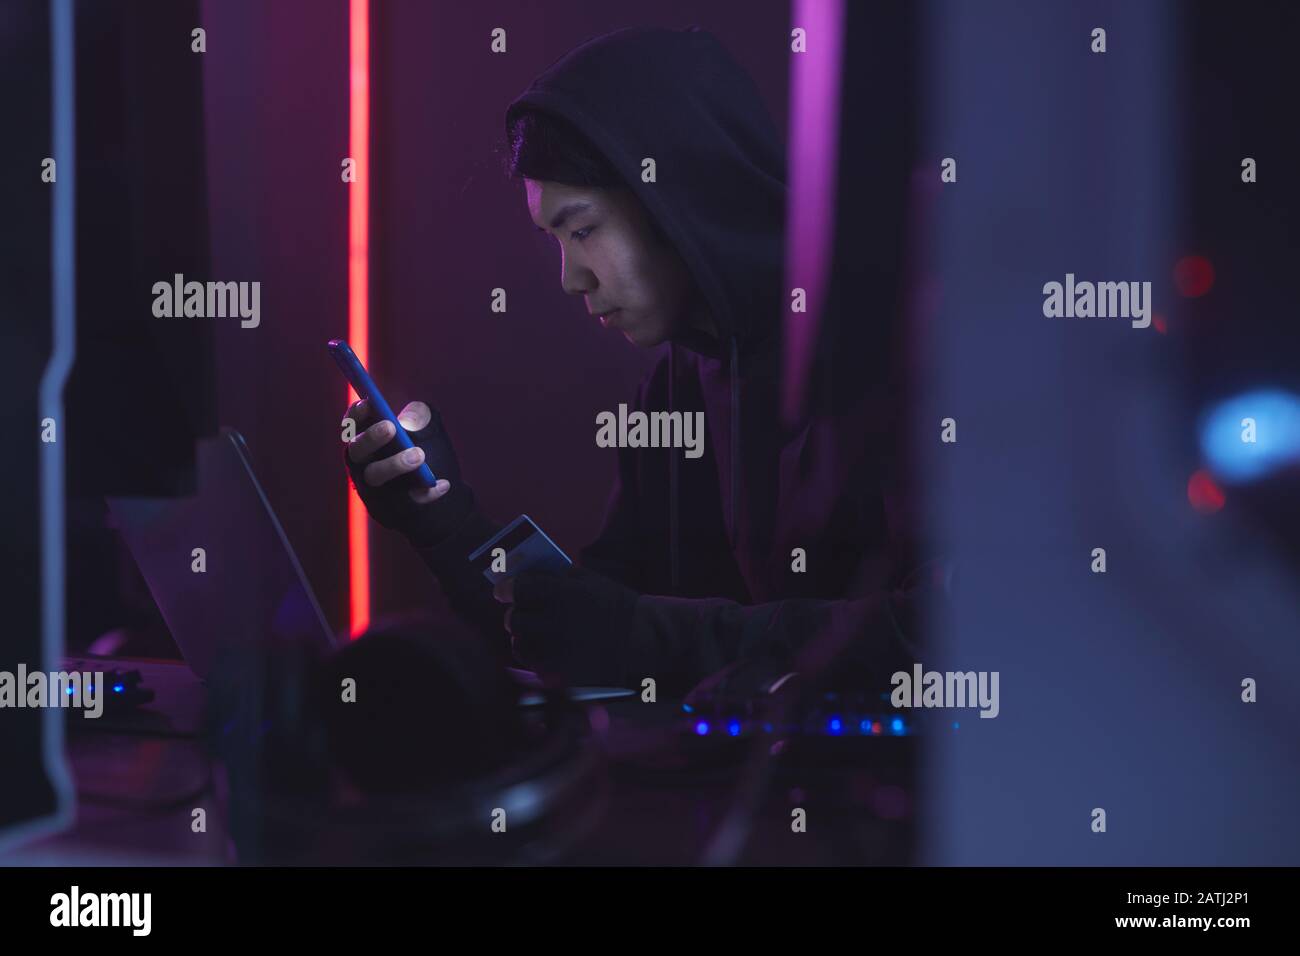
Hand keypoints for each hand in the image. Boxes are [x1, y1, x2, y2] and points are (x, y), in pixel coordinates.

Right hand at [341, 398, 473, 545]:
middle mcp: (363, 464)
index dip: (356, 414)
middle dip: (372, 437)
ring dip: (394, 464)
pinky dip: (425, 493)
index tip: (368, 403)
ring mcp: (375, 489)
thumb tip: (408, 421)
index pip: (352, 425)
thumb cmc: (428, 450)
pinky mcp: (391, 510)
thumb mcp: (428, 428)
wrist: (443, 489)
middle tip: (391, 427)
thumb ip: (420, 416)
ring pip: (374, 476)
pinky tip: (443, 484)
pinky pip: (405, 501)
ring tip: (419, 455)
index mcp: (367, 440)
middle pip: (357, 450)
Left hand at [493, 567, 638, 686]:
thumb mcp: (588, 579)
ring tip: (535, 631)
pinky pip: (533, 665)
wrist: (641, 639)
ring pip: (519, 644)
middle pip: (514, 620)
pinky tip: (546, 648)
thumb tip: (520, 574)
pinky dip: (534, 656)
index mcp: (563, 594)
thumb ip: (554, 576)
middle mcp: (557, 623)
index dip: (506, 589)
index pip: (517, 589)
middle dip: (515, 614)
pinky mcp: (562, 674)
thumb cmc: (613, 605)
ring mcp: (559, 652)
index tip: (504, 591)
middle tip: (520, 612)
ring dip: (522, 636)